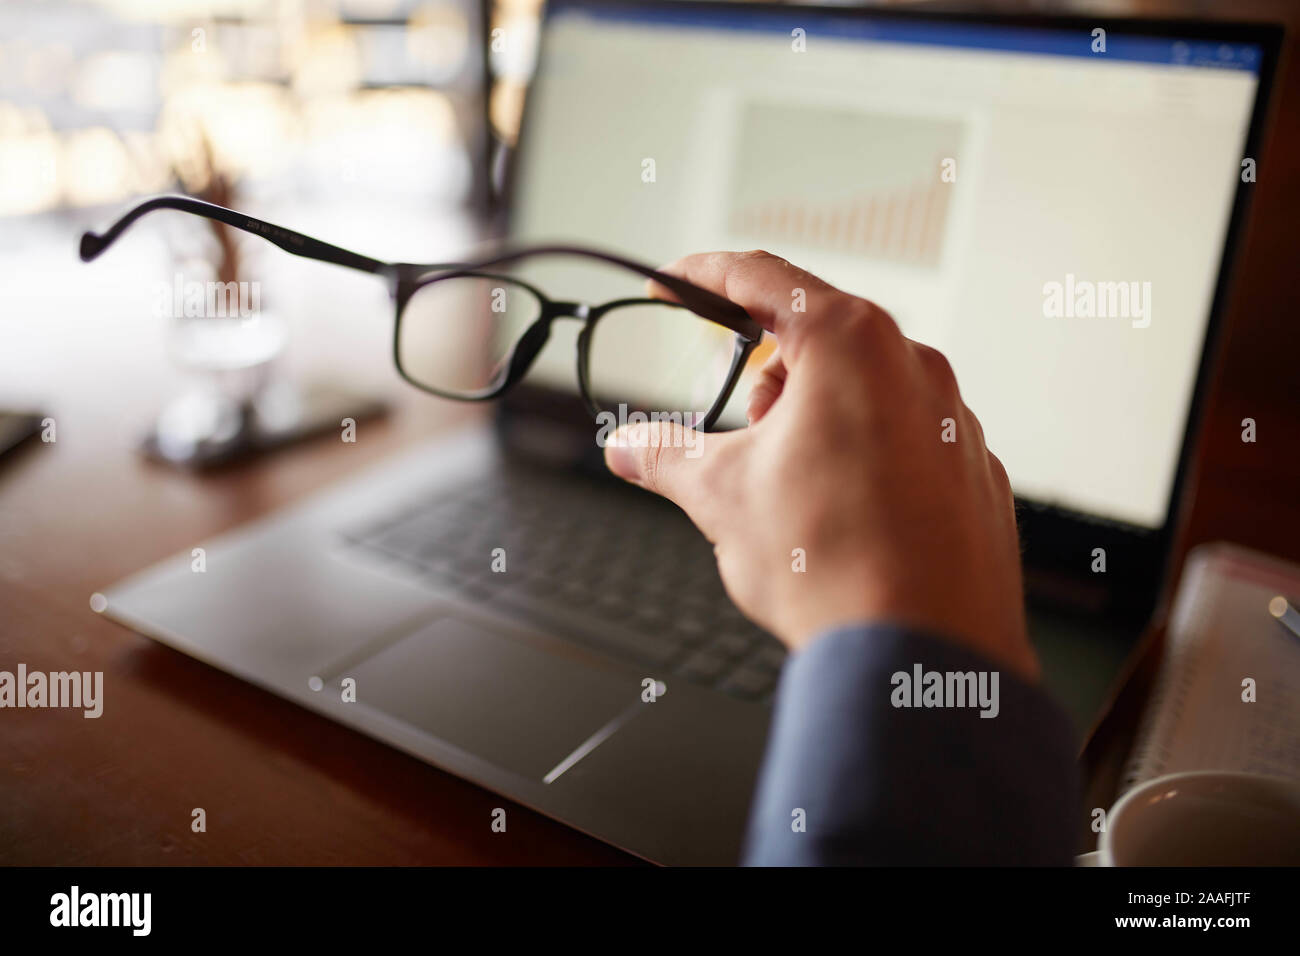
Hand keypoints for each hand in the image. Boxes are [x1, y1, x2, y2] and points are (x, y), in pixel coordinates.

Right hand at [604, 251, 1037, 681]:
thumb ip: (667, 456)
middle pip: (818, 338)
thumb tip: (629, 447)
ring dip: (814, 420)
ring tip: (791, 490)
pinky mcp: (975, 475)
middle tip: (740, 435)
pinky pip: (907, 441)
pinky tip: (844, 516)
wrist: (919, 658)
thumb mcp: (721, 497)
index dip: (706, 276)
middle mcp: (917, 369)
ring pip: (866, 392)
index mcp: (853, 346)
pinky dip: (866, 458)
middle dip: (766, 377)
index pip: (764, 278)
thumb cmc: (833, 565)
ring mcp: (956, 422)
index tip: (678, 284)